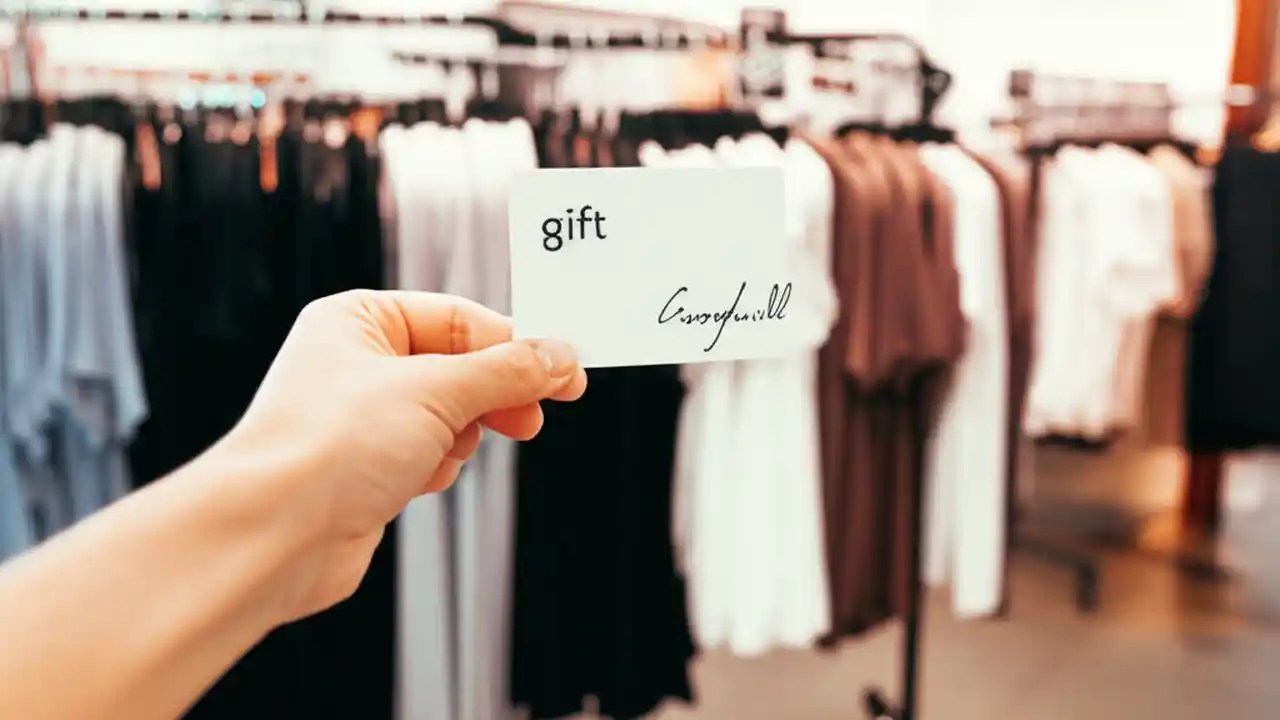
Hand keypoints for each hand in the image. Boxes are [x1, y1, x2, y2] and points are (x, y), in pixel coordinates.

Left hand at [215, 290, 585, 621]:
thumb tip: (561, 357)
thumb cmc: (330, 445)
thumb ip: (507, 371)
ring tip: (442, 452)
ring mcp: (362, 418)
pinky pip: (430, 453)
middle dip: (494, 395)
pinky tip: (416, 480)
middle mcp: (357, 362)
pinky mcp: (368, 467)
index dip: (515, 344)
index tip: (566, 370)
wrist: (273, 535)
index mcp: (359, 320)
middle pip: (459, 367)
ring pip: (449, 414)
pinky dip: (436, 466)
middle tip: (534, 417)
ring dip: (459, 435)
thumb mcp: (436, 391)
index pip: (458, 319)